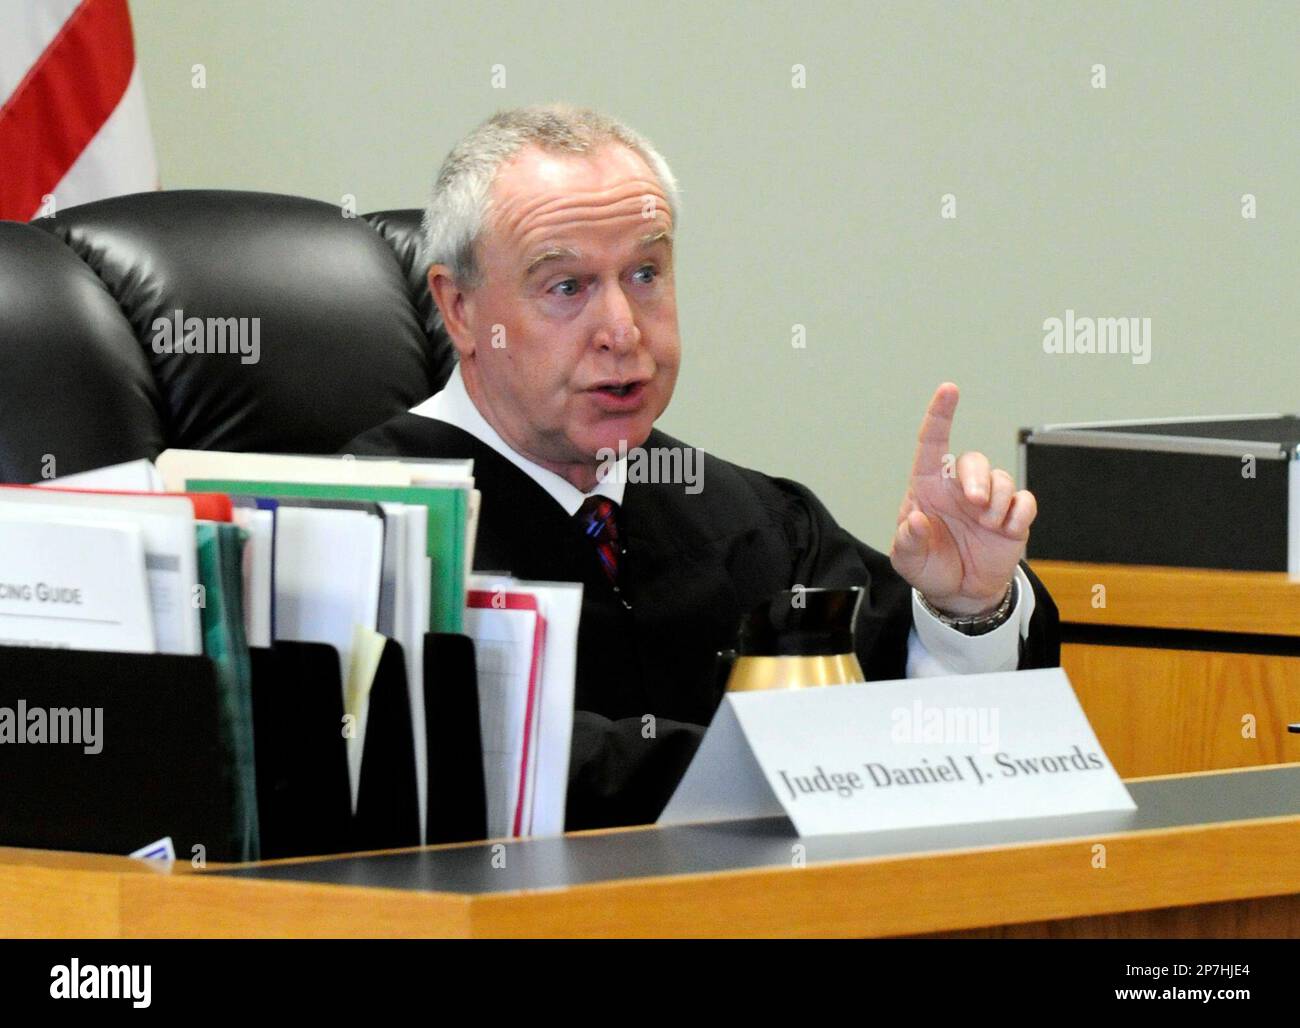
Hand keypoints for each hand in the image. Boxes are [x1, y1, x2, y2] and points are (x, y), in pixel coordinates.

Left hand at [890, 382, 1036, 615]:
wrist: (960, 594)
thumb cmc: (930, 566)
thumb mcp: (908, 560)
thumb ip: (907, 541)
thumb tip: (916, 519)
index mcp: (929, 488)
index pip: (932, 444)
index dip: (940, 415)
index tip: (949, 389)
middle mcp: (959, 488)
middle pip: (974, 460)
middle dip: (978, 477)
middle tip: (975, 502)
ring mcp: (989, 502)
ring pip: (1002, 477)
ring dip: (998, 499)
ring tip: (988, 524)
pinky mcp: (1012, 518)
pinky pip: (1025, 501)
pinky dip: (1020, 513)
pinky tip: (1007, 530)